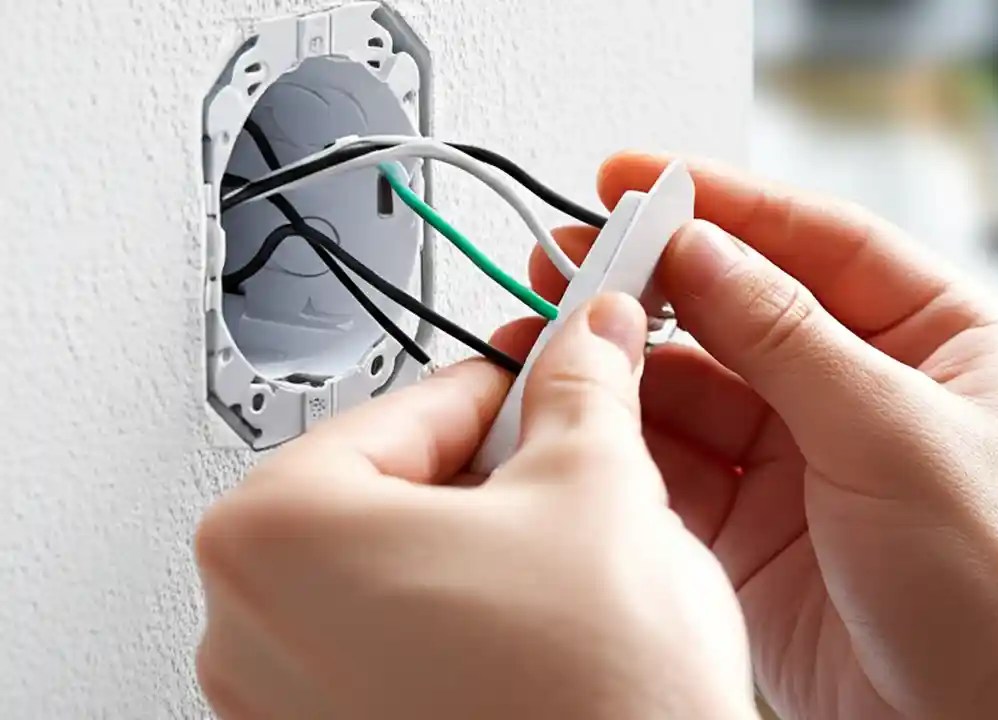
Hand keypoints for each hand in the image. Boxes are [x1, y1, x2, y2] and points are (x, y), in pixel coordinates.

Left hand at [194, 295, 757, 719]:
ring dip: (477, 545)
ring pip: (393, 570)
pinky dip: (456, 618)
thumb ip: (582, 387)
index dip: (505, 384)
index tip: (549, 373)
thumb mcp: (598, 485)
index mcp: (274, 532)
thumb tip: (588, 343)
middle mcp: (247, 626)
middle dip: (490, 471)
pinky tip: (532, 627)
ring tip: (561, 558)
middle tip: (567, 461)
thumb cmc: (588, 696)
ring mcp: (281, 703)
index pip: (407, 404)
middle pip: (390, 489)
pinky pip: (390, 645)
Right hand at [527, 154, 997, 719]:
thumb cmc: (994, 588)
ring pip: (694, 384)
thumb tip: (700, 251)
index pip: (817, 242)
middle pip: (739, 307)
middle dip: (655, 280)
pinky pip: (673, 460)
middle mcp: (862, 389)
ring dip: (627, 359)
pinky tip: (582, 410)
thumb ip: (786, 335)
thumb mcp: (893, 430)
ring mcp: (801, 456)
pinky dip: (625, 435)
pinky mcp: (750, 523)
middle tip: (572, 256)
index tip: (638, 179)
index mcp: (935, 340)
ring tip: (554, 335)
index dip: (725, 203)